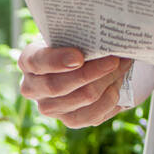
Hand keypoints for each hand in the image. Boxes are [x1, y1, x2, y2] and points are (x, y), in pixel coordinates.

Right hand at [18, 42, 132, 127]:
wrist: (84, 64)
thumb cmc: (76, 43)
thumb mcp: (72, 34)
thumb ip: (80, 33)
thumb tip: (105, 35)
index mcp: (29, 60)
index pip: (37, 62)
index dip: (57, 61)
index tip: (79, 57)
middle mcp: (32, 87)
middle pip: (60, 86)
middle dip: (93, 71)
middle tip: (116, 59)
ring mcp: (49, 108)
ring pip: (83, 98)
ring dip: (108, 81)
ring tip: (123, 66)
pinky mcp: (70, 120)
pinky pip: (93, 115)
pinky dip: (110, 98)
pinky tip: (118, 85)